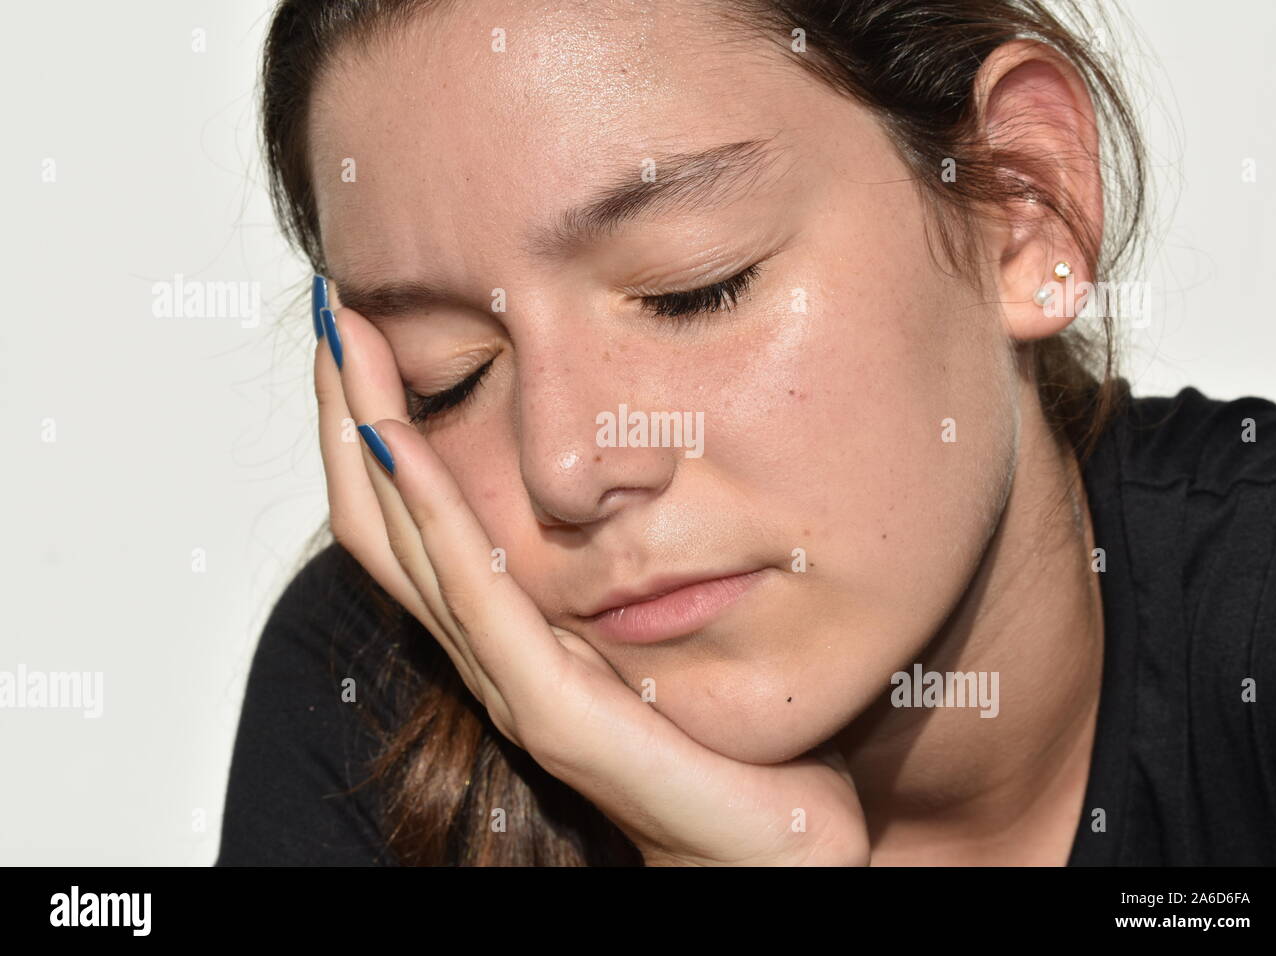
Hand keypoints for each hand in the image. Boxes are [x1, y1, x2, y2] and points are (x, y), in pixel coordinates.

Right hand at [312, 292, 869, 865]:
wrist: (771, 848)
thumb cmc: (729, 741)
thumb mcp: (666, 626)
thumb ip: (630, 563)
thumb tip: (639, 472)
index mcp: (514, 630)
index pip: (418, 520)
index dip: (379, 428)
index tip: (366, 333)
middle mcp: (494, 653)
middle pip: (385, 522)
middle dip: (349, 413)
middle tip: (328, 310)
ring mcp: (514, 684)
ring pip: (407, 547)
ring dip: (367, 437)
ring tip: (344, 345)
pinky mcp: (556, 712)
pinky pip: (475, 597)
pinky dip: (428, 512)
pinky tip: (401, 440)